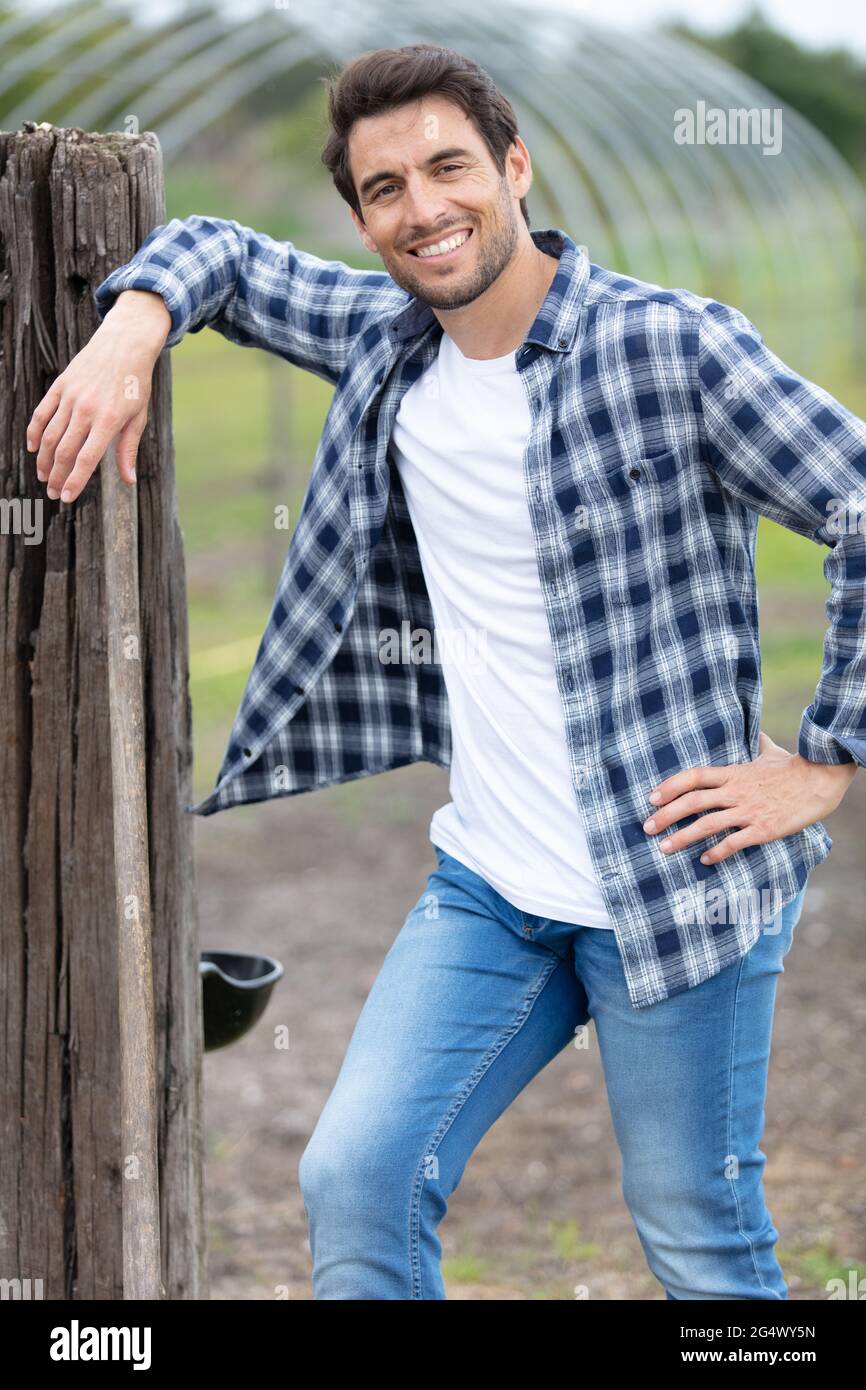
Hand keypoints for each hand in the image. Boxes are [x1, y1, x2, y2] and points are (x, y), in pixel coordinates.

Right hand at [26, 289, 170, 502]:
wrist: (125, 344)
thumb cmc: (135, 384)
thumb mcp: (138, 417)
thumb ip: (128, 449)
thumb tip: (128, 481)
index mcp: (108, 421)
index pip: (86, 459)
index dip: (74, 481)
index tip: (66, 498)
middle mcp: (87, 410)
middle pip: (63, 451)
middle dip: (56, 476)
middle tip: (52, 493)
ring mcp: (71, 397)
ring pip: (49, 435)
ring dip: (44, 459)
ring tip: (44, 476)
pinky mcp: (61, 386)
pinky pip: (42, 413)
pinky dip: (34, 432)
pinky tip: (33, 448)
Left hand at [643, 731, 856, 864]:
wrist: (820, 781)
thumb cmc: (792, 767)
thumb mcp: (769, 752)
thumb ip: (755, 743)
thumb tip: (753, 731)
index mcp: (732, 773)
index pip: (693, 777)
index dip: (669, 787)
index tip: (651, 798)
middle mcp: (735, 791)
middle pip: (692, 802)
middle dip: (665, 816)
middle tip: (647, 828)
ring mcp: (748, 811)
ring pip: (707, 824)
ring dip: (683, 837)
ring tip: (665, 848)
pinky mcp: (763, 829)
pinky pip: (734, 842)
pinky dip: (716, 853)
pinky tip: (704, 860)